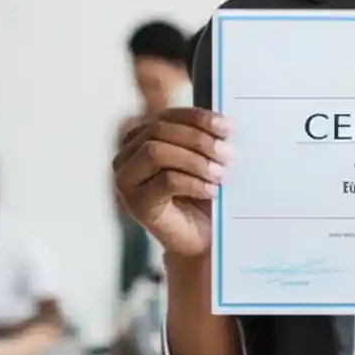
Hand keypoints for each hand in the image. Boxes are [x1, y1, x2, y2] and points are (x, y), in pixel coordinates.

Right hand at [112, 107, 232, 258]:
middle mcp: (128, 156)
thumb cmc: (203, 195)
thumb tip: (224, 123)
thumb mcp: (205, 159)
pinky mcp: (136, 203)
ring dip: (195, 161)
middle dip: (198, 139)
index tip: (227, 126)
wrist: (202, 238)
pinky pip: (164, 181)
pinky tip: (211, 190)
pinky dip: (193, 183)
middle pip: (158, 130)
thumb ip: (206, 138)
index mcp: (142, 137)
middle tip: (228, 153)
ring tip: (221, 174)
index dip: (197, 117)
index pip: (167, 116)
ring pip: (155, 152)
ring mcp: (127, 180)